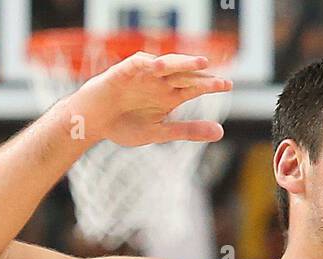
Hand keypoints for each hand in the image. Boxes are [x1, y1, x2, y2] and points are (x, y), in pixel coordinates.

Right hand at [68, 52, 230, 147]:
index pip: (194, 86)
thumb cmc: (125, 125)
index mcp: (169, 95)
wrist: (94, 122)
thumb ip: (189, 131)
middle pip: (183, 73)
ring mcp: (141, 76)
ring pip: (164, 64)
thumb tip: (221, 132)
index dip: (210, 85)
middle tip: (215, 70)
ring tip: (198, 63)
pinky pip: (136, 65)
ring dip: (181, 62)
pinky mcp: (122, 73)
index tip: (228, 86)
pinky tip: (160, 66)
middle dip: (199, 71)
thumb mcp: (161, 132)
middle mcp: (158, 82)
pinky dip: (148, 64)